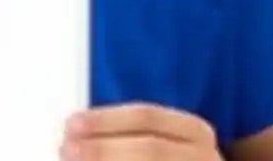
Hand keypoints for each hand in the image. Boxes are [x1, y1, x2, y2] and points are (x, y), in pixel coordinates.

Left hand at [61, 103, 219, 159]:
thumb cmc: (169, 159)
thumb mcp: (159, 142)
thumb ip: (123, 136)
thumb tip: (76, 135)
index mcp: (194, 131)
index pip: (147, 116)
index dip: (106, 119)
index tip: (71, 124)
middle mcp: (204, 156)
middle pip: (150, 149)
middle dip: (104, 149)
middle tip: (68, 150)